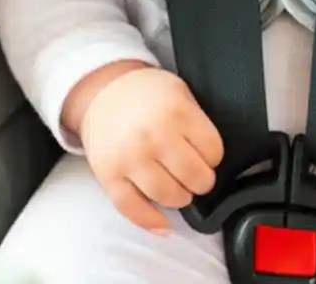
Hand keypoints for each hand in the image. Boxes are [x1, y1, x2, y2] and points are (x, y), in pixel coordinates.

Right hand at [67, 63, 223, 232]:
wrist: (101, 92)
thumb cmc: (146, 94)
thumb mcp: (180, 93)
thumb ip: (197, 122)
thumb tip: (211, 160)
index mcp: (176, 113)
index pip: (213, 151)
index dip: (212, 156)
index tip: (205, 154)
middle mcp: (153, 137)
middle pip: (195, 177)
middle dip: (200, 180)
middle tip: (194, 174)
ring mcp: (129, 159)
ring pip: (168, 196)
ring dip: (179, 197)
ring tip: (177, 188)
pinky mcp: (109, 176)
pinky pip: (132, 208)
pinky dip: (151, 221)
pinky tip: (163, 224)